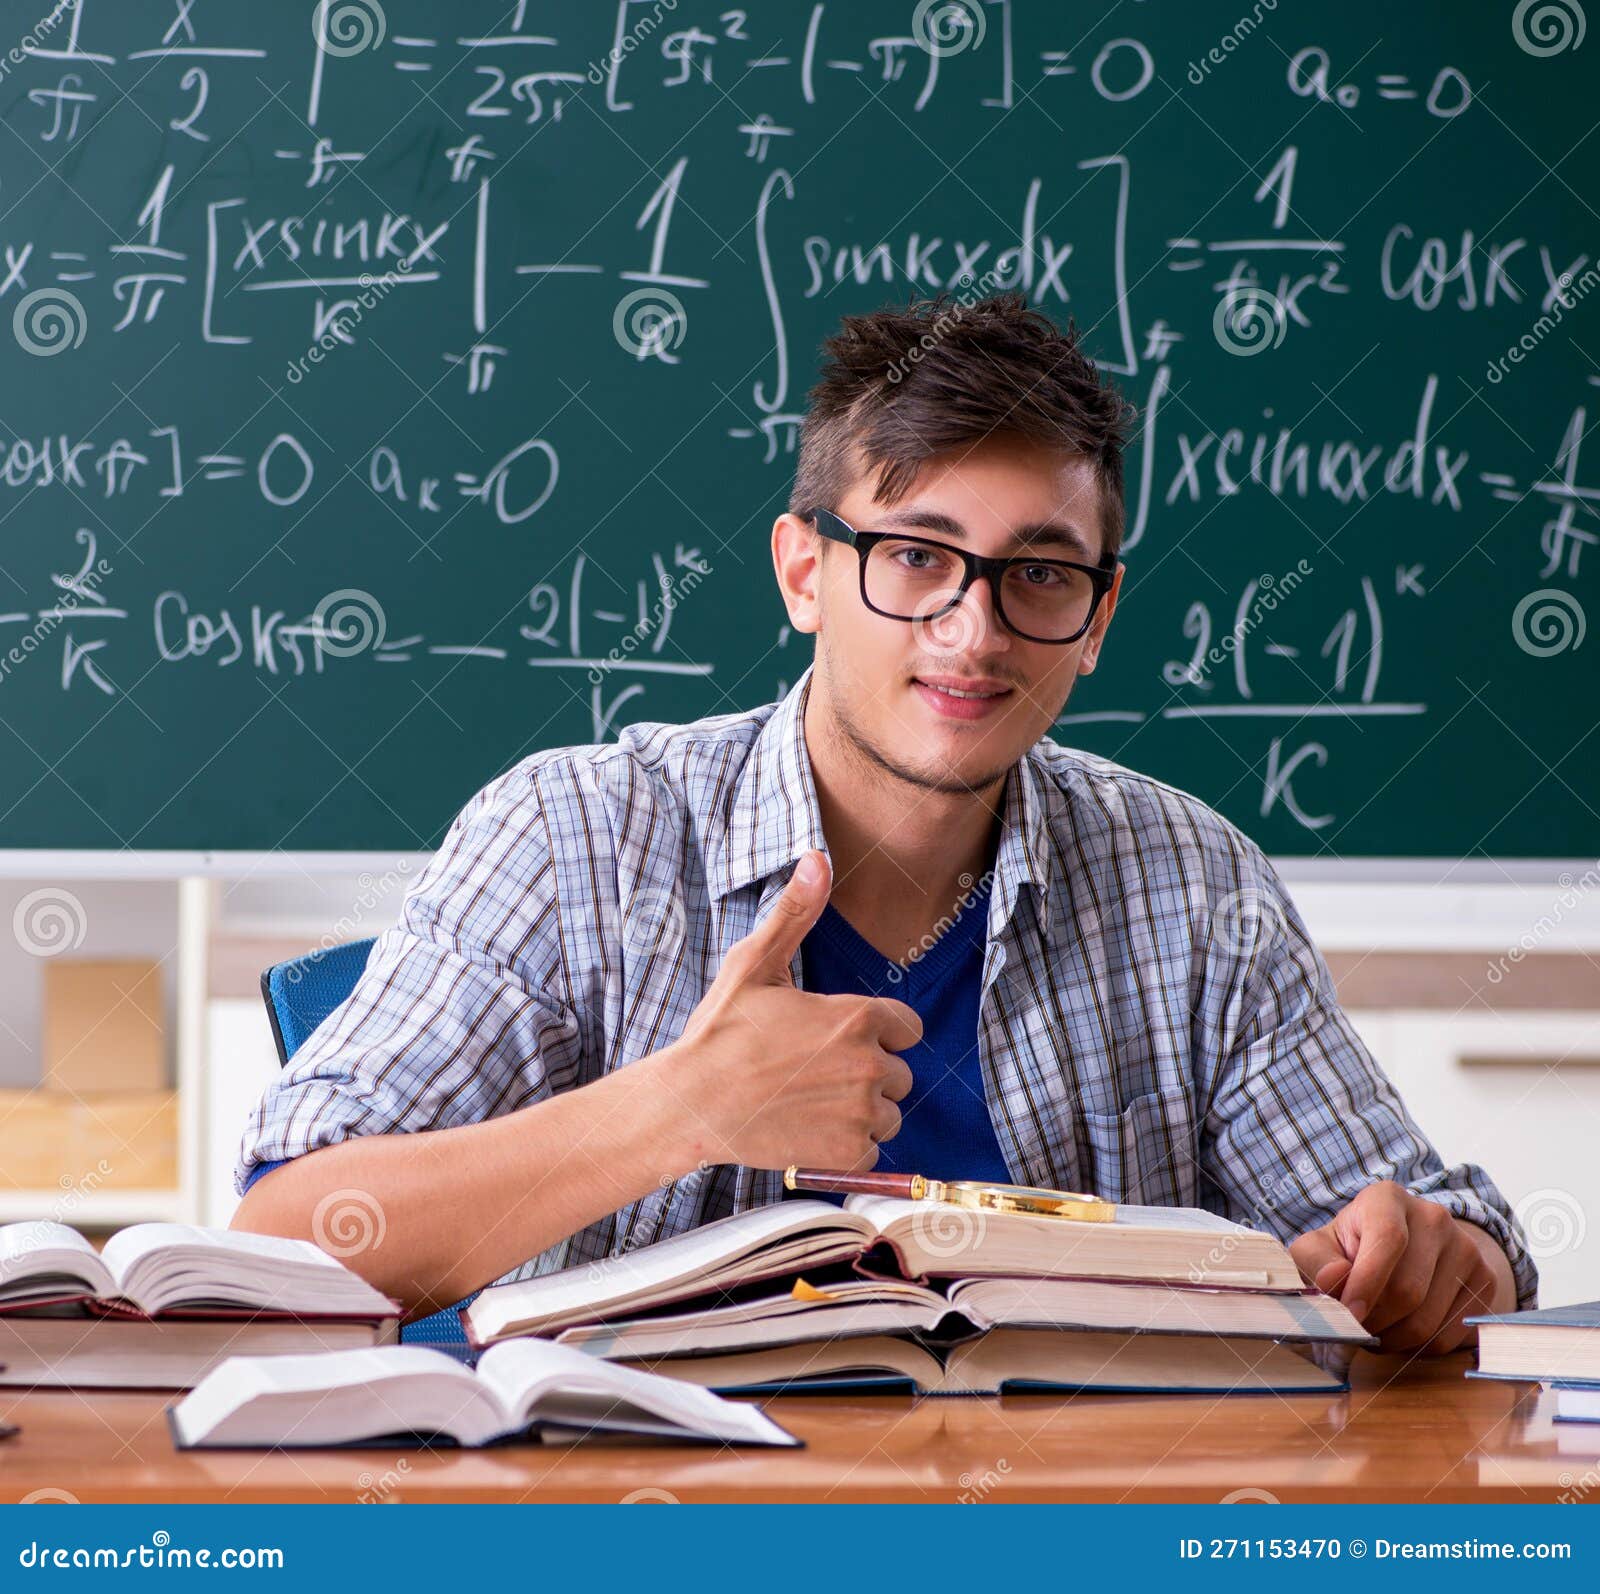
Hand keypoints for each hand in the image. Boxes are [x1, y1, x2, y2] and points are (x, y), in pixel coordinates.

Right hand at [658, 849, 919, 1172]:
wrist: (691, 1103)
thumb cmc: (720, 1032)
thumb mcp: (754, 963)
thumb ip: (796, 913)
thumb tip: (818, 859)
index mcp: (857, 1018)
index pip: (906, 1027)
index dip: (875, 1032)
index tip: (837, 1038)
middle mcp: (869, 1065)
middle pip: (899, 1072)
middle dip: (866, 1072)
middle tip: (814, 1071)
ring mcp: (861, 1113)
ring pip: (889, 1113)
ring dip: (861, 1110)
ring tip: (810, 1100)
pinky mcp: (847, 1153)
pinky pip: (872, 1149)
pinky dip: (846, 1144)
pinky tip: (808, 1127)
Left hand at [1289, 1181, 1512, 1355]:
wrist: (1403, 1249)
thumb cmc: (1350, 1249)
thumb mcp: (1320, 1247)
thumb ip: (1315, 1260)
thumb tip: (1335, 1279)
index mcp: (1387, 1199)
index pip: (1388, 1240)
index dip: (1367, 1283)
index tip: (1349, 1313)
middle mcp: (1434, 1217)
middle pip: (1407, 1291)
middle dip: (1374, 1320)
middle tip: (1355, 1326)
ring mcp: (1466, 1248)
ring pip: (1428, 1321)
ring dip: (1393, 1339)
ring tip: (1375, 1328)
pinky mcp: (1485, 1281)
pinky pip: (1449, 1337)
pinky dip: (1417, 1347)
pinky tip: (1402, 1329)